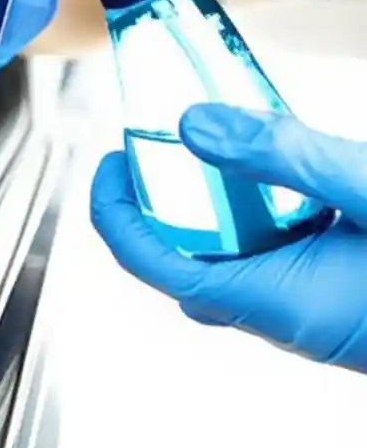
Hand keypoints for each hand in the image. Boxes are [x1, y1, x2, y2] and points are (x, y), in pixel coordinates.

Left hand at [90, 103, 366, 372]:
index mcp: (276, 304)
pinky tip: (282, 185)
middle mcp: (287, 321)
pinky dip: (256, 223)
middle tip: (153, 152)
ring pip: (230, 267)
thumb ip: (285, 158)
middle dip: (155, 208)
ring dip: (209, 216)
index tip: (110, 164)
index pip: (152, 265)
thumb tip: (192, 126)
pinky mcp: (337, 306)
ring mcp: (312, 319)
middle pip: (183, 265)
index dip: (116, 213)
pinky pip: (273, 266)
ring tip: (209, 158)